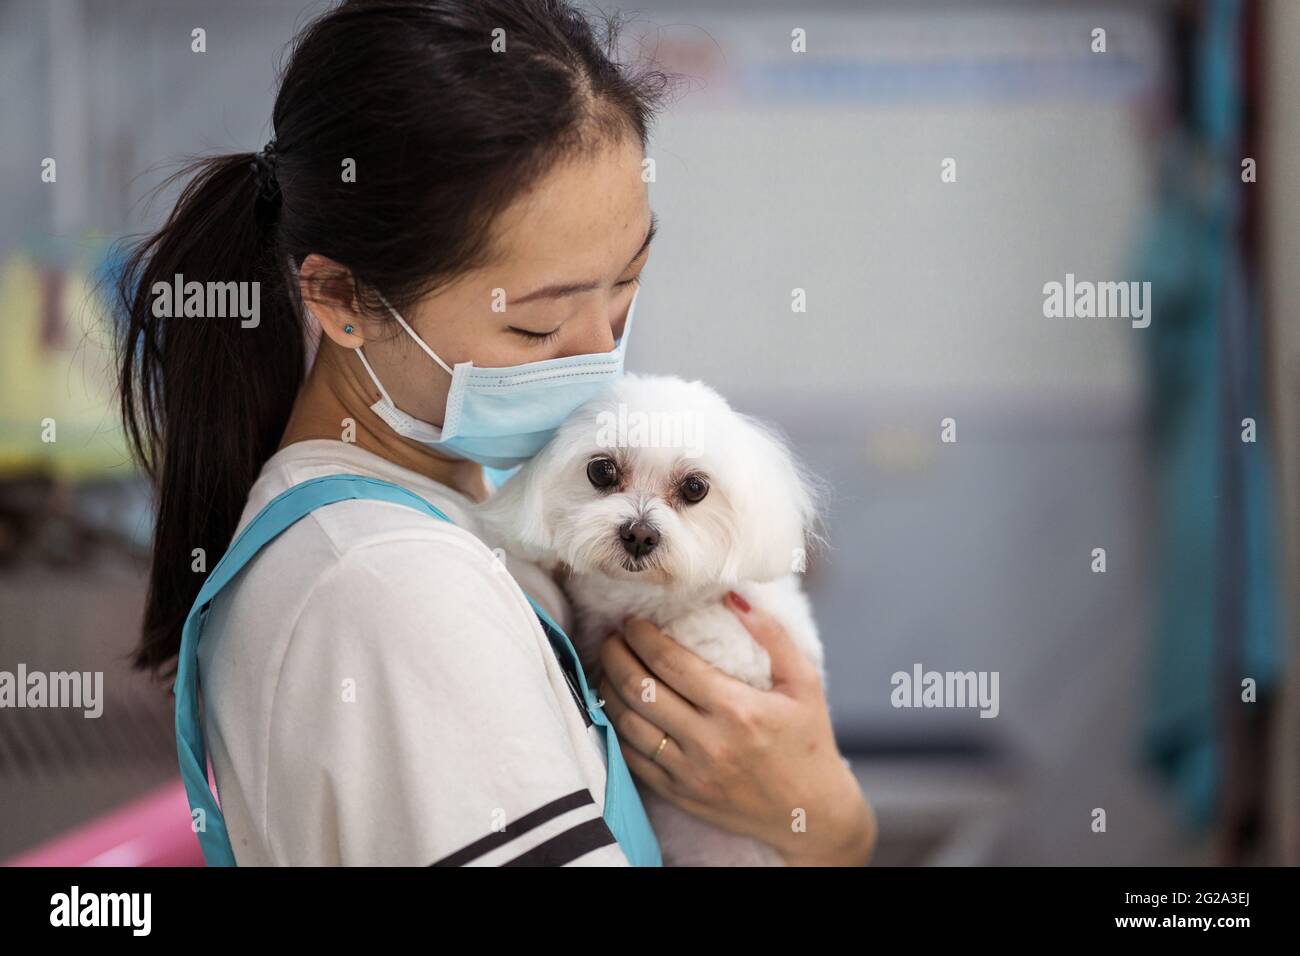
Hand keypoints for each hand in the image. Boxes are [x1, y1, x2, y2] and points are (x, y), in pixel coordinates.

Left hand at [597, 591, 875, 865]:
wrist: (809, 815)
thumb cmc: (808, 741)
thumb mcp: (804, 683)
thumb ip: (773, 635)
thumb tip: (734, 594)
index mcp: (737, 709)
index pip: (670, 663)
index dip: (642, 637)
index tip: (631, 621)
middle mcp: (708, 742)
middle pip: (640, 689)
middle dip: (616, 656)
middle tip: (611, 638)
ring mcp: (689, 772)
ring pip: (627, 724)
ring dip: (609, 690)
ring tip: (608, 668)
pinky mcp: (679, 794)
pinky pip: (632, 758)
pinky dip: (616, 729)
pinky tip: (617, 708)